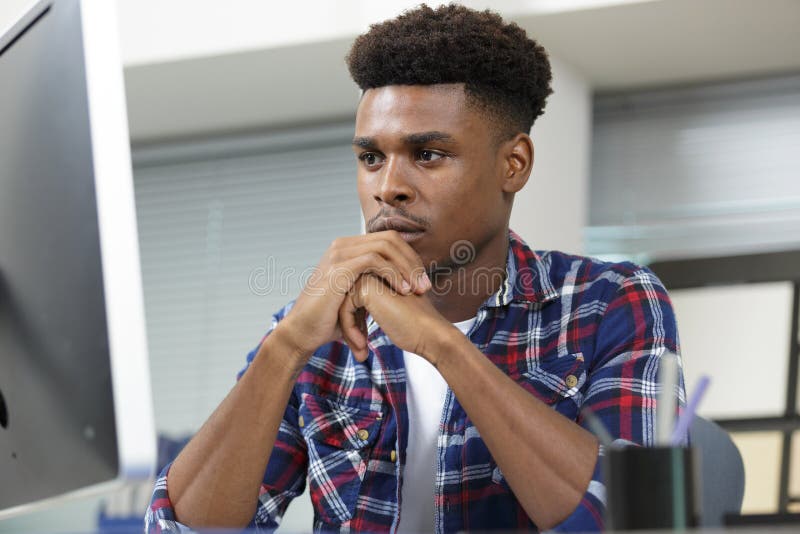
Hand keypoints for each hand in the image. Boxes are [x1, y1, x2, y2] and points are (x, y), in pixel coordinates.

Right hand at [276, 231, 430, 364]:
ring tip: (417, 290)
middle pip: (390, 239)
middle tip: (426, 286)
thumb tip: (400, 289)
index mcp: (348, 249)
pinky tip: (402, 291)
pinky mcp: (337, 268)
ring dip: (406, 267)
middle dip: (412, 261)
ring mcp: (338, 254)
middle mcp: (342, 246)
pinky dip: (393, 273)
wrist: (303, 333)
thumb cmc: (329, 320)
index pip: (389, 240)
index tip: (423, 282)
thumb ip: (375, 287)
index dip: (409, 258)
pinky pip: (373, 260)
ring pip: (385, 246)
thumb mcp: (357, 298)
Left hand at [339, 274, 454, 363]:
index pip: (354, 299)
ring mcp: (370, 275)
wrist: (429, 332)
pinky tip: (362, 346)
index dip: (356, 323)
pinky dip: (350, 330)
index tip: (362, 344)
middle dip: (350, 328)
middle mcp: (374, 269)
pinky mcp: (365, 287)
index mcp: (380, 273)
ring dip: (349, 331)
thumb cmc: (414, 327)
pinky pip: (345, 310)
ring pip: (342, 306)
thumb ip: (372, 306)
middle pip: (346, 301)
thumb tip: (348, 316)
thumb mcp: (388, 312)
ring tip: (361, 352)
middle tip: (360, 351)